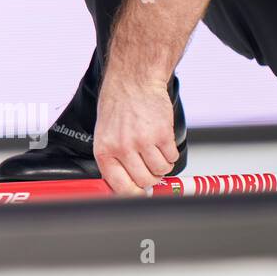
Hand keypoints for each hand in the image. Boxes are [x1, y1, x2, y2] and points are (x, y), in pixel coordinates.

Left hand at [94, 74, 178, 195]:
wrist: (133, 82)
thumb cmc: (117, 106)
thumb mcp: (105, 134)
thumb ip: (114, 159)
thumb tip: (127, 185)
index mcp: (105, 150)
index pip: (120, 187)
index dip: (133, 193)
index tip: (140, 192)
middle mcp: (122, 148)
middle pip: (144, 181)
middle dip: (150, 177)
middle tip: (149, 166)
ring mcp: (142, 141)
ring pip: (160, 171)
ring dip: (162, 165)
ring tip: (155, 150)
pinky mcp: (161, 134)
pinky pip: (172, 158)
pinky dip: (171, 153)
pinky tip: (162, 141)